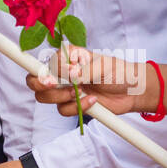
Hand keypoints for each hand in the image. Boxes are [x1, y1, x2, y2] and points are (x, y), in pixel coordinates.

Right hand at [26, 46, 145, 115]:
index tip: (49, 77)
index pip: (43, 60)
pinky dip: (76, 108)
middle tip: (55, 86)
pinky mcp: (72, 104)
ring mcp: (65, 89)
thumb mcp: (102, 66)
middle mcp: (61, 73)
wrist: (132, 92)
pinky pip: (63, 110)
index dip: (38, 69)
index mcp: (67, 57)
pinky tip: (91, 100)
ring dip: (61, 97)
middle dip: (42, 85)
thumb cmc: (118, 72)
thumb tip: (69, 74)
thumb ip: (83, 70)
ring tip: (79, 93)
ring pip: (45, 97)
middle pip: (34, 80)